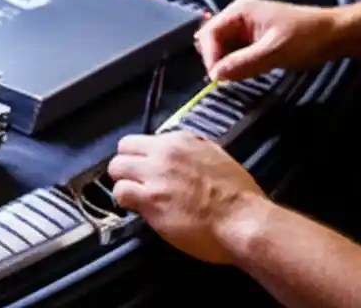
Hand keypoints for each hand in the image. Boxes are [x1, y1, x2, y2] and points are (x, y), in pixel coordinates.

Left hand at [108, 132, 269, 264]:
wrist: (244, 221)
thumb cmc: (239, 197)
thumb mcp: (217, 158)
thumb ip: (192, 152)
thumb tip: (176, 156)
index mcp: (182, 140)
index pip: (143, 140)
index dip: (142, 156)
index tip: (146, 168)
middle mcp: (165, 152)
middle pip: (124, 149)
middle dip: (127, 165)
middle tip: (135, 181)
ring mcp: (155, 174)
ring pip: (116, 168)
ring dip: (124, 182)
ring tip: (135, 195)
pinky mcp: (149, 198)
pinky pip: (120, 193)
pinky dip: (125, 201)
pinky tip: (137, 208)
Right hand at [194, 0, 339, 80]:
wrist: (337, 35)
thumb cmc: (307, 38)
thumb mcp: (274, 52)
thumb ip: (242, 63)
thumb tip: (215, 75)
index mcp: (239, 11)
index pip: (209, 34)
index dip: (210, 56)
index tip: (218, 78)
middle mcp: (238, 16)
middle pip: (212, 41)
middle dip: (217, 60)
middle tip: (227, 79)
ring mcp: (247, 27)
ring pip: (224, 49)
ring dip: (228, 64)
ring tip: (239, 76)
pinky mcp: (255, 39)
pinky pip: (237, 52)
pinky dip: (239, 64)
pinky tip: (249, 72)